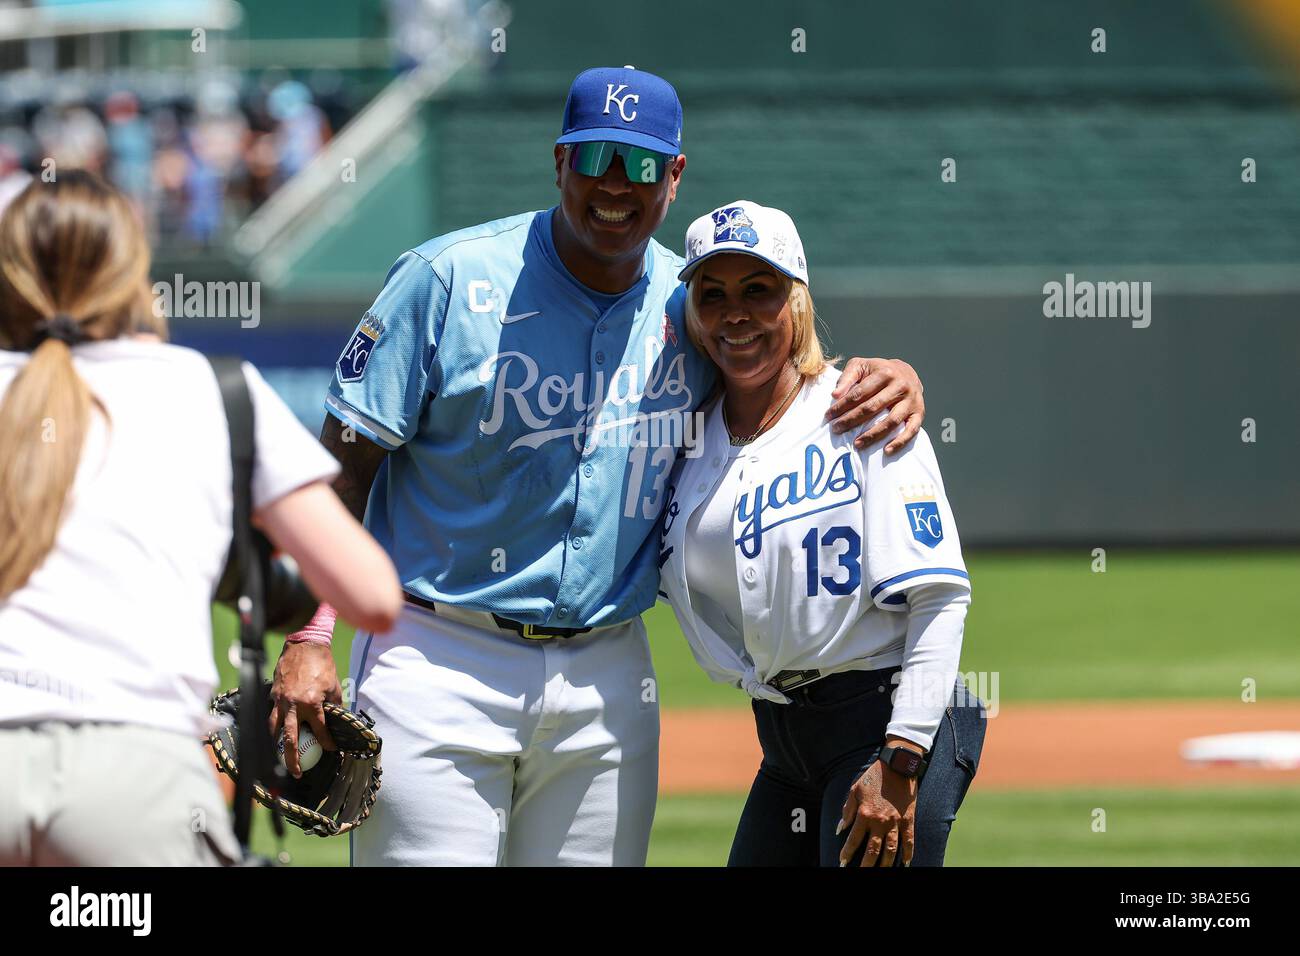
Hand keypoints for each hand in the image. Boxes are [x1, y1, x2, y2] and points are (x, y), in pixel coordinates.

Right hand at [269, 642, 342, 777]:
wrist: (304, 644)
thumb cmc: (322, 664)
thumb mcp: (334, 685)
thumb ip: (334, 704)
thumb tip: (337, 719)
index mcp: (313, 703)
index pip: (320, 730)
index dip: (326, 743)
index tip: (330, 750)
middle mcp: (294, 705)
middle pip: (290, 739)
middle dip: (292, 759)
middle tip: (296, 772)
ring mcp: (281, 700)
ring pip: (274, 729)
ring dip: (276, 747)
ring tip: (279, 760)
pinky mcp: (273, 694)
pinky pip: (270, 715)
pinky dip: (272, 727)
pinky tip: (273, 735)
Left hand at [826, 357, 924, 453]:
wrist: (907, 373)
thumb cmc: (878, 371)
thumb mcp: (861, 366)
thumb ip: (847, 377)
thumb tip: (835, 395)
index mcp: (885, 373)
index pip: (859, 393)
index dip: (842, 406)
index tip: (828, 416)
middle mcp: (900, 386)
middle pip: (872, 408)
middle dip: (851, 420)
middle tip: (836, 429)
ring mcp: (911, 401)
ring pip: (891, 421)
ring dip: (873, 435)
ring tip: (857, 444)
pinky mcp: (919, 413)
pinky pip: (911, 430)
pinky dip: (900, 442)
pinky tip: (886, 450)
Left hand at [837, 744, 919, 866]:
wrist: (897, 766)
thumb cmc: (873, 777)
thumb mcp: (855, 790)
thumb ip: (847, 810)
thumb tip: (841, 828)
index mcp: (865, 814)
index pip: (854, 840)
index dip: (847, 853)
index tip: (842, 862)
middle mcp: (880, 821)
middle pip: (872, 850)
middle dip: (866, 865)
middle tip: (861, 873)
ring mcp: (895, 822)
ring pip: (891, 850)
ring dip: (885, 864)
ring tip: (881, 871)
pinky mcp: (908, 820)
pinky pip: (909, 841)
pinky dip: (908, 853)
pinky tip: (906, 863)